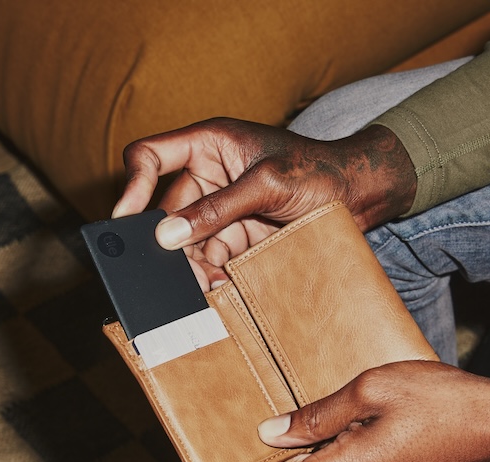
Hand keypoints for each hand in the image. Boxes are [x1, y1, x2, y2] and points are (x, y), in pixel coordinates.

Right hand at [111, 118, 416, 289]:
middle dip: (167, 244)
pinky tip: (221, 288)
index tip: (125, 219)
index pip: (150, 156)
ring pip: (186, 243)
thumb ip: (218, 208)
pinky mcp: (236, 238)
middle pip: (165, 212)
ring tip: (206, 285)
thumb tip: (167, 234)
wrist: (363, 195)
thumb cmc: (319, 169)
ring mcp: (221, 210)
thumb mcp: (268, 183)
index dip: (133, 185)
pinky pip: (210, 260)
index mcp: (208, 144)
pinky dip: (212, 276)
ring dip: (191, 266)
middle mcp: (208, 176)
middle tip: (168, 272)